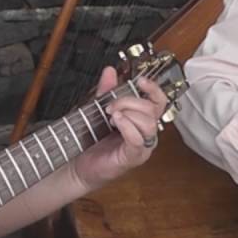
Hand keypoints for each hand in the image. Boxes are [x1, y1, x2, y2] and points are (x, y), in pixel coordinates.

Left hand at [70, 66, 168, 190]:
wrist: (79, 165)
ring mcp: (142, 147)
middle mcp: (146, 134)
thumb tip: (110, 71)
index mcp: (142, 120)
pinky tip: (116, 122)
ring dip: (129, 113)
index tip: (141, 81)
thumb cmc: (93, 141)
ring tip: (111, 115)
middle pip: (152, 109)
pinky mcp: (133, 158)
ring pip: (148, 123)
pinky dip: (127, 127)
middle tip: (111, 106)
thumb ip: (106, 91)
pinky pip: (138, 140)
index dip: (153, 89)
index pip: (159, 102)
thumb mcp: (99, 110)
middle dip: (130, 101)